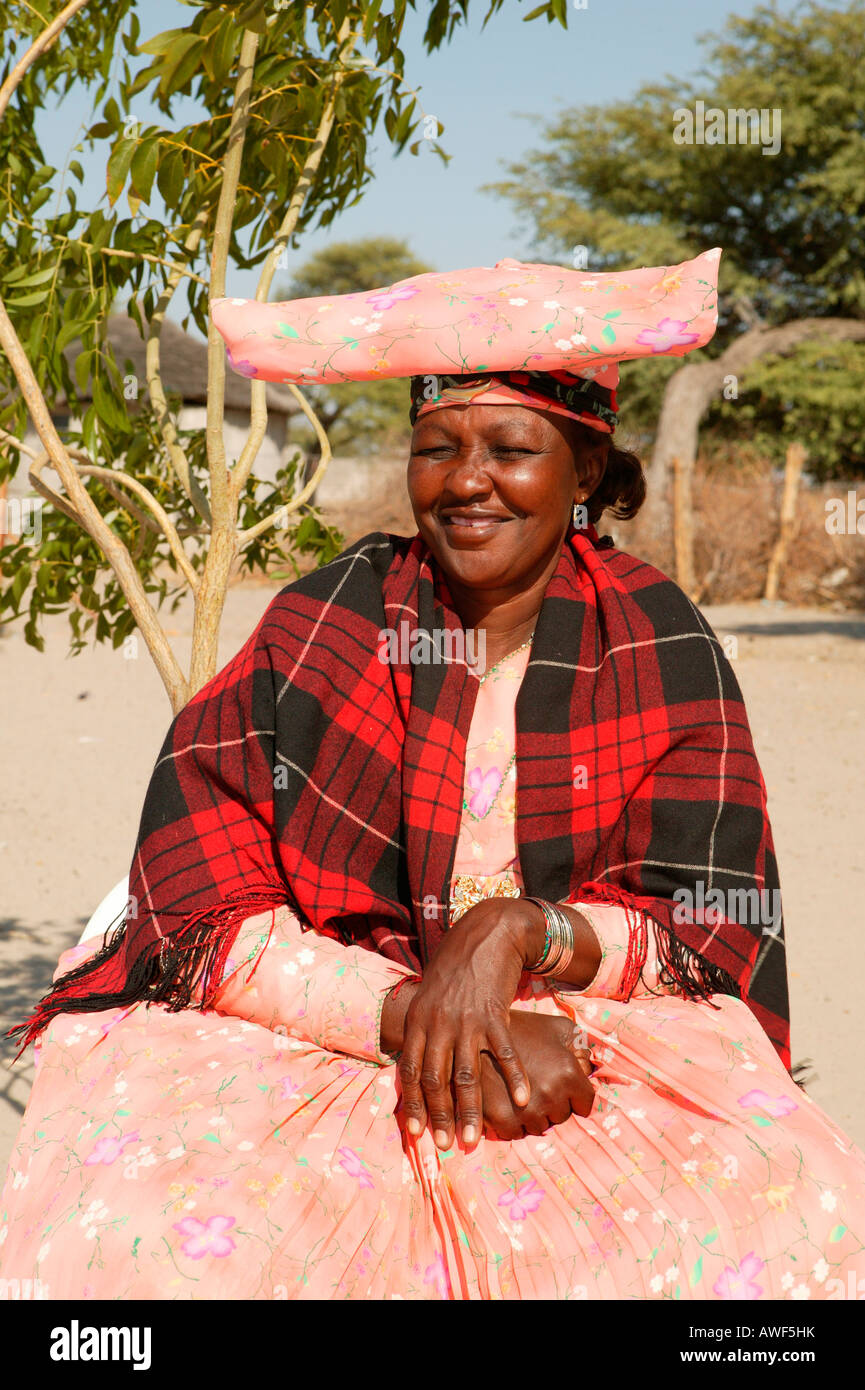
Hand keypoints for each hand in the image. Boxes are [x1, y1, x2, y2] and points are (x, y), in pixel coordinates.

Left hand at [397, 896, 546, 1151]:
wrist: (486, 931)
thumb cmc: (457, 965)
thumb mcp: (431, 994)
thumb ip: (425, 1026)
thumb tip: (420, 1059)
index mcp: (419, 1020)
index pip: (411, 1071)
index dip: (413, 1103)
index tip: (416, 1133)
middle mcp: (438, 1023)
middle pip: (436, 1080)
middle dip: (440, 1117)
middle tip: (446, 1146)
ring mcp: (466, 1019)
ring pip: (466, 1075)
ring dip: (471, 1111)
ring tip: (475, 1140)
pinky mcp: (494, 1013)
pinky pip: (504, 1053)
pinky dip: (514, 1078)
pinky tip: (522, 1099)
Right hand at [476, 1010, 594, 1139]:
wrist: (478, 1027)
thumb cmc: (525, 1028)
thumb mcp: (559, 1027)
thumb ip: (581, 1046)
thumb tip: (588, 1067)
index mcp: (568, 1072)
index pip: (585, 1104)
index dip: (575, 1095)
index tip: (561, 1085)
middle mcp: (550, 1094)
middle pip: (561, 1117)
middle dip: (553, 1104)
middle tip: (537, 1085)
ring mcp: (525, 1110)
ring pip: (539, 1127)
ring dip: (533, 1115)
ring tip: (520, 1093)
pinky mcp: (501, 1119)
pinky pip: (516, 1134)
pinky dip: (512, 1123)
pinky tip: (507, 1102)